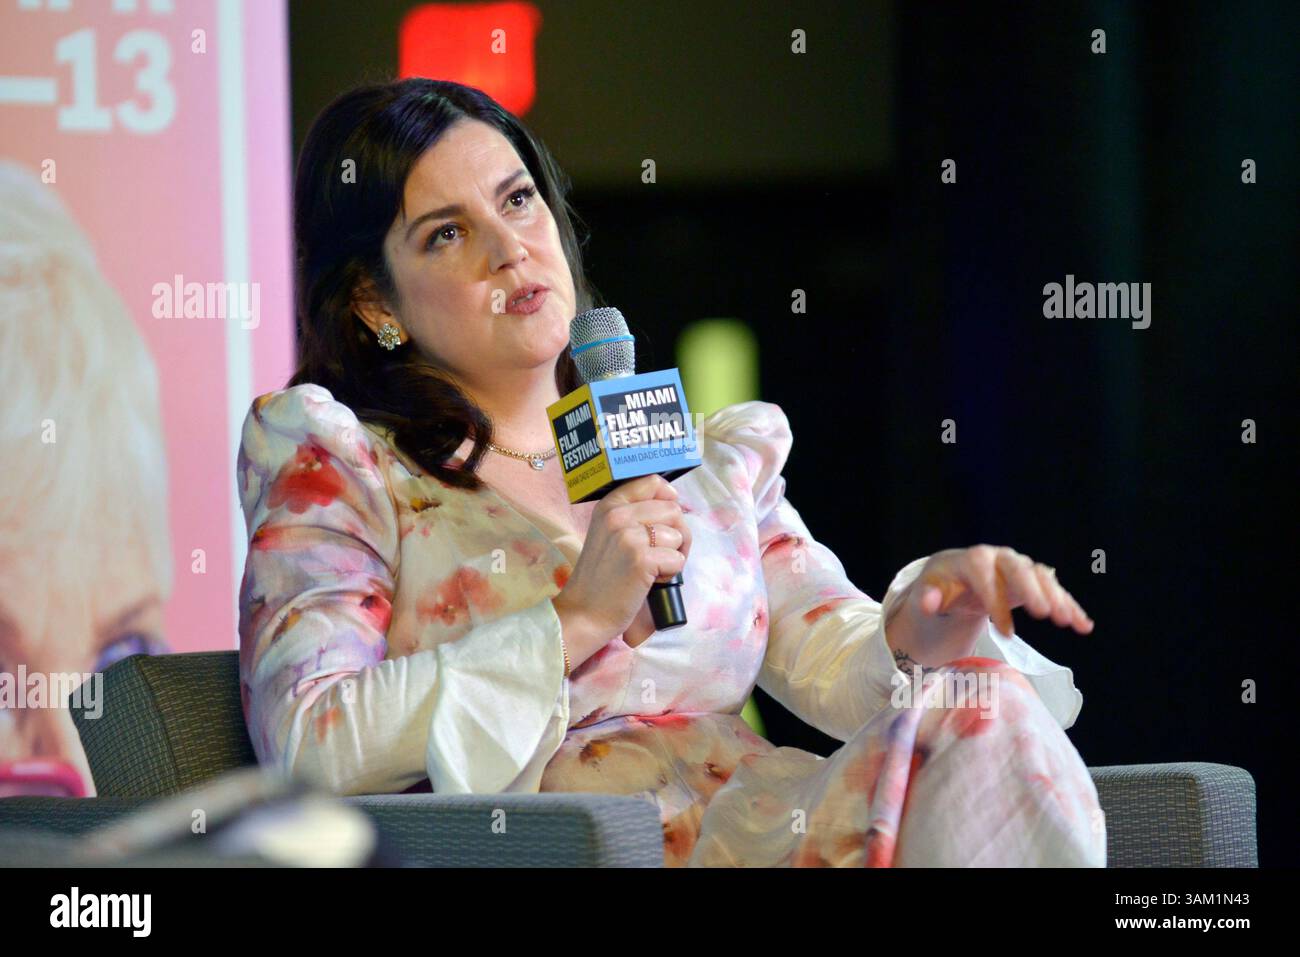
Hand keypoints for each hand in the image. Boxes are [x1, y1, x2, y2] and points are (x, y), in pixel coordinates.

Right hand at [552, 474, 691, 662]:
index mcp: (609, 505)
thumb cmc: (602, 578)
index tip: (667, 520)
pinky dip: (670, 574)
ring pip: (678, 535)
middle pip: (673, 509)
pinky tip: (649, 581)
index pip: (652, 482)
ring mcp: (628, 536)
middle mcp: (618, 515)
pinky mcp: (641, 559)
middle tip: (660, 555)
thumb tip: (674, 503)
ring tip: (651, 570)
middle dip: (677, 534)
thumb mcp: (608, 534)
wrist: (584, 613)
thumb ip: (633, 516)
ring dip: (673, 556)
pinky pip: (678, 559)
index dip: (668, 499)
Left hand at [887, 545, 1092, 668]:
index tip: (1003, 630)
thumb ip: (927, 597)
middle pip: (1018, 568)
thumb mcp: (927, 594)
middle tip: (1045, 614)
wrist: (952, 581)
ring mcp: (1017, 568)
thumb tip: (930, 601)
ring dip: (1057, 598)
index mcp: (970, 559)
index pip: (983, 573)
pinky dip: (1068, 605)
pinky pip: (1053, 590)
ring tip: (1070, 623)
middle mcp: (998, 558)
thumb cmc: (939, 589)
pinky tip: (1083, 624)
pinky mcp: (1031, 581)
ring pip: (1040, 577)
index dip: (995, 599)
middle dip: (1032, 590)